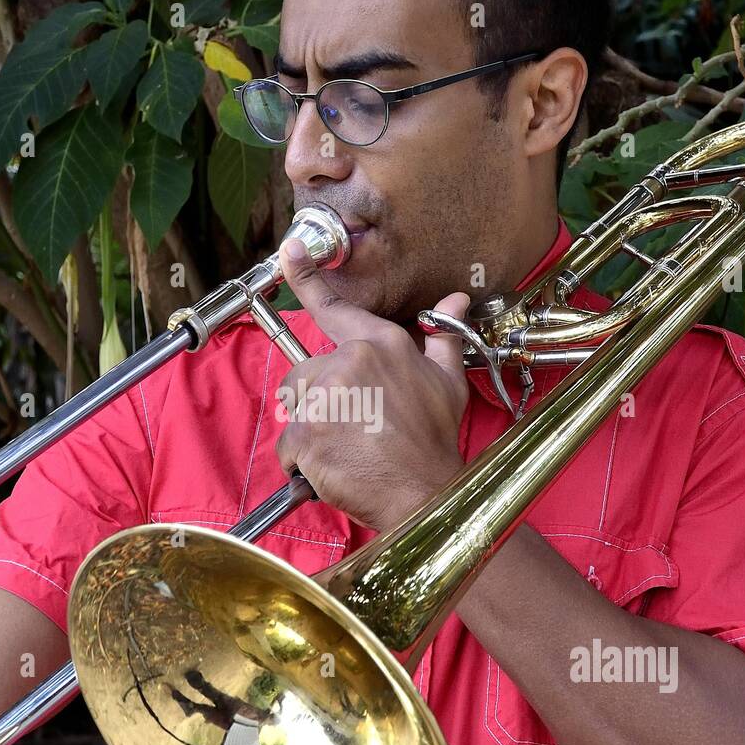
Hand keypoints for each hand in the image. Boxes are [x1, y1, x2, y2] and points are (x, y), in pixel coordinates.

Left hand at [275, 237, 468, 531]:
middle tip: (353, 427)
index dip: (306, 277)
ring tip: (346, 448)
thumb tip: (455, 300)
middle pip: (305, 372)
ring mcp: (325, 397)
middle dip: (320, 399)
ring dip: (310, 430)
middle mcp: (349, 362)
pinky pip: (289, 445)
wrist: (423, 494)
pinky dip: (304, 462)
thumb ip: (442, 338)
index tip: (289, 250)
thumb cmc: (433, 442)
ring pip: (295, 407)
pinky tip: (334, 467)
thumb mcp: (448, 384)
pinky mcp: (306, 432)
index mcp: (380, 344)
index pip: (335, 308)